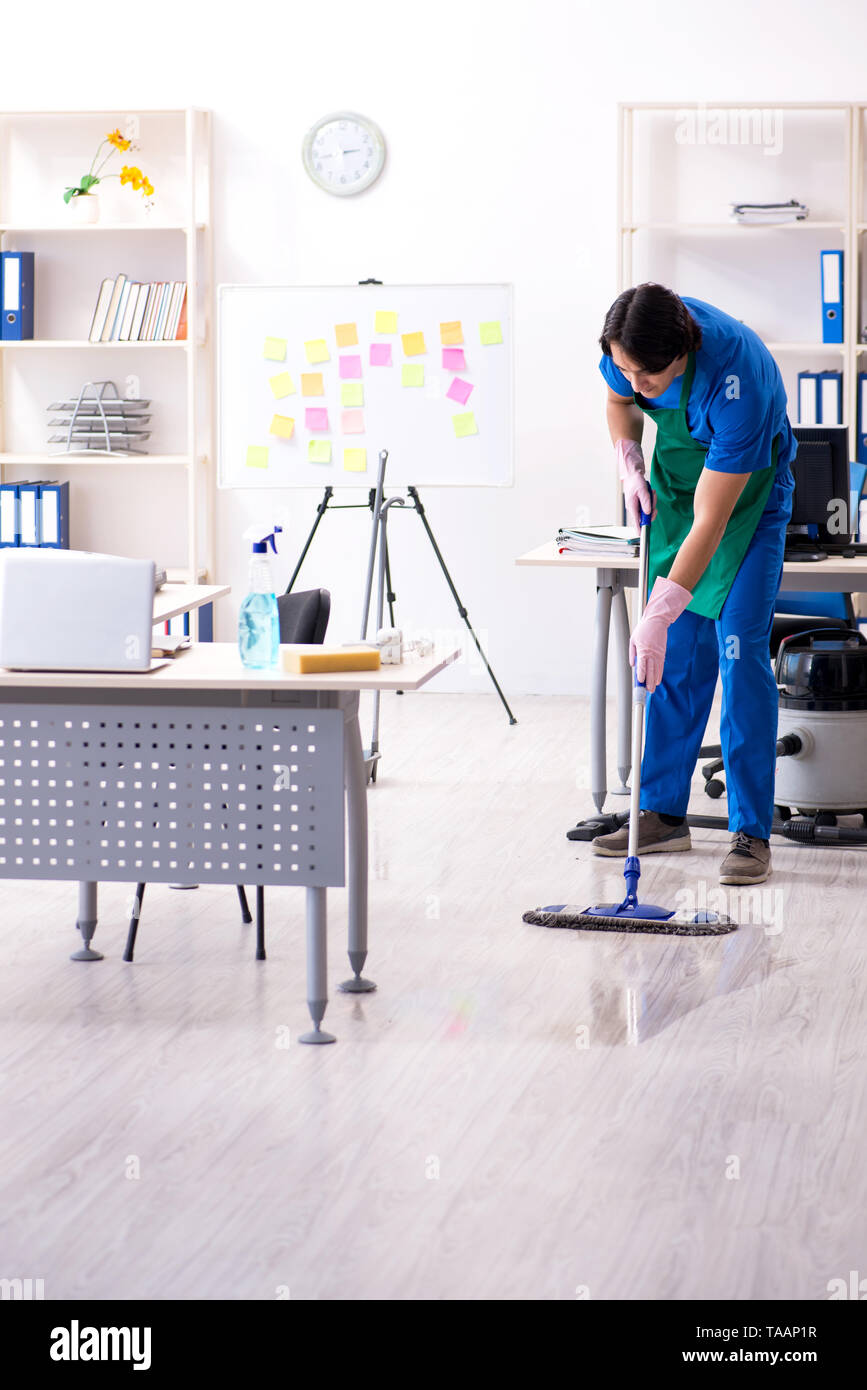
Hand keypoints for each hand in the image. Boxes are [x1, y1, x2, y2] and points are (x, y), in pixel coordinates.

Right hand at [616, 438, 656, 530]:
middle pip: (645, 516)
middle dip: (652, 508)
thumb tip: (648, 513)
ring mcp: (637, 506)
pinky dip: (651, 500)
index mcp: (632, 507)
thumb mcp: (642, 491)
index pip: (636, 521)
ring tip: (650, 492)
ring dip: (652, 502)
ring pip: (648, 510)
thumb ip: (646, 502)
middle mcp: (634, 508)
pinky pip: (648, 505)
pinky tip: (650, 492)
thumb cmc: (636, 482)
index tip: (642, 535)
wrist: (633, 475)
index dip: (640, 528)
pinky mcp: (640, 503)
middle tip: (652, 499)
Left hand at [629, 577, 691, 691]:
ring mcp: (658, 654)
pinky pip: (661, 666)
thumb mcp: (633, 639)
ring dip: (655, 680)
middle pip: (650, 670)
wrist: (657, 621)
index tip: (640, 682)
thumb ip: (632, 653)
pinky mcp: (662, 653)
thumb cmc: (643, 629)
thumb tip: (632, 665)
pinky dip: (659, 673)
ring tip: (653, 689)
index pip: (642, 665)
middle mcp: (652, 653)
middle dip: (649, 682)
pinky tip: (658, 680)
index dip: (641, 675)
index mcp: (643, 650)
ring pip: (657, 670)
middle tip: (648, 691)